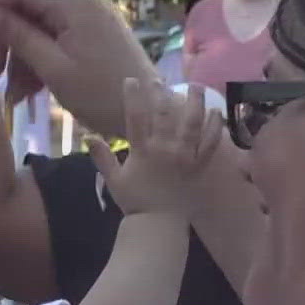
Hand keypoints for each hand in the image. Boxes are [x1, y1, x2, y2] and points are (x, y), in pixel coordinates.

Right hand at [0, 0, 156, 137]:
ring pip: (38, 29)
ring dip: (19, 59)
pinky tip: (30, 92)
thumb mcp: (50, 66)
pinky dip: (39, 62)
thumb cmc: (100, 93)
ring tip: (15, 97)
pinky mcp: (93, 36)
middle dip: (3, 41)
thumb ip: (11, 32)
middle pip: (26, 9)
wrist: (151, 116)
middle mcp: (82, 2)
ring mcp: (89, 19)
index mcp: (74, 3)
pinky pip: (55, 40)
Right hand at [87, 79, 223, 215]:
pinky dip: (214, 128)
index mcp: (142, 152)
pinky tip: (217, 112)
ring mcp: (184, 157)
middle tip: (160, 80)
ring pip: (192, 124)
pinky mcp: (199, 166)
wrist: (159, 225)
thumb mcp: (114, 180)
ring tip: (196, 85)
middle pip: (164, 115)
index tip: (131, 80)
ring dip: (194, 103)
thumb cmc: (135, 202)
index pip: (135, 118)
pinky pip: (210, 144)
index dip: (133, 97)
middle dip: (161, 94)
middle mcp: (164, 150)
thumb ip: (102, 157)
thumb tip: (87, 136)